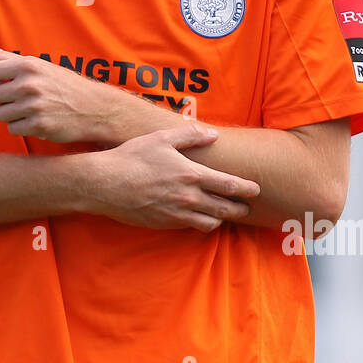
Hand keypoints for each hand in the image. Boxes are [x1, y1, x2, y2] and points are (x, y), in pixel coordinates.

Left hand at [0, 46, 134, 143]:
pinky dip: (21, 127)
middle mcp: (29, 84)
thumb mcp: (36, 66)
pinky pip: (13, 129)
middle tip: (20, 98)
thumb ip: (3, 58)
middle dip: (2, 100)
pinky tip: (36, 120)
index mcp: (27, 65)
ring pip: (0, 114)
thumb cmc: (61, 84)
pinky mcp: (39, 125)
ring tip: (29, 109)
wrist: (93, 107)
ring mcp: (34, 105)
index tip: (7, 83)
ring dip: (12, 115)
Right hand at [81, 123, 261, 231]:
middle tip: (247, 207)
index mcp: (191, 175)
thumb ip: (190, 135)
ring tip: (225, 213)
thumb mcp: (161, 138)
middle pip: (226, 209)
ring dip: (221, 218)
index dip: (247, 189)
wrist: (105, 184)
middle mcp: (188, 198)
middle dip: (240, 209)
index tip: (257, 189)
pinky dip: (201, 223)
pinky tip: (200, 216)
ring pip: (211, 222)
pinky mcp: (165, 223)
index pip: (230, 186)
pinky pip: (191, 227)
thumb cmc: (132, 157)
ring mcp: (176, 214)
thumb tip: (214, 135)